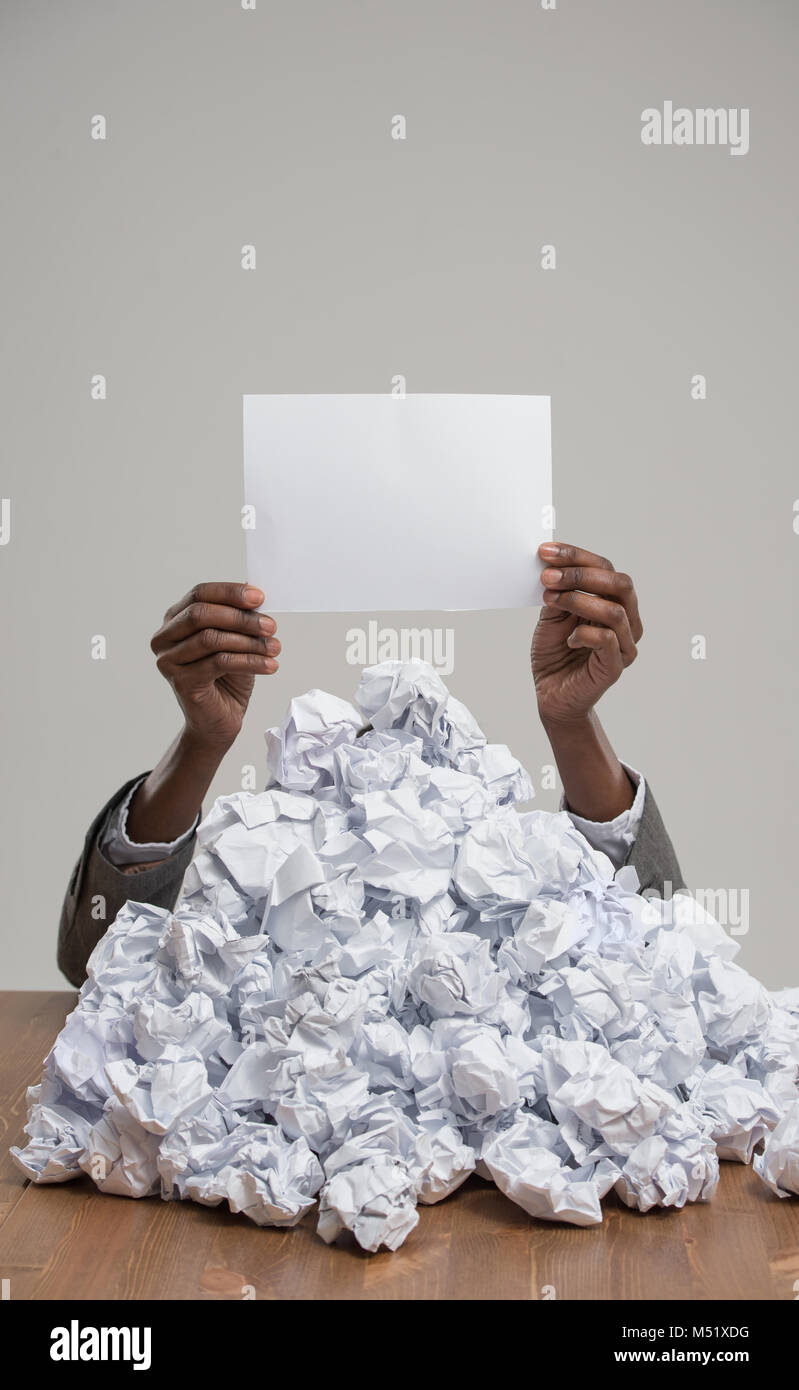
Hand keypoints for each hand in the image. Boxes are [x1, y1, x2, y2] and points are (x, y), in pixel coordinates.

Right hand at [149, 581, 279, 752]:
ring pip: (211, 639)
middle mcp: (164, 638)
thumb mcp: (236, 640)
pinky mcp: (181, 682)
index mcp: (174, 620)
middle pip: (201, 614)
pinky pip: (218, 663)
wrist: (220, 720)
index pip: (199, 594)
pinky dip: (249, 662)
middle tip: (270, 625)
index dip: (230, 592)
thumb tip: (254, 591)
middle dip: (240, 618)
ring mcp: (168, 661)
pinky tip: (269, 665)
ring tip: (274, 647)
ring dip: (249, 642)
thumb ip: (239, 616)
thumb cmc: (226, 678)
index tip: (259, 597)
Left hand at [531, 542, 642, 725]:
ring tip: (550, 600)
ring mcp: (625, 644)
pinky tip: (567, 639)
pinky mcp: (615, 666)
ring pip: (614, 611)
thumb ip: (559, 590)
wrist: (551, 694)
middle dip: (581, 575)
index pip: (605, 569)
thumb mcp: (553, 614)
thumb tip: (551, 562)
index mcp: (614, 602)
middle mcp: (627, 620)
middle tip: (548, 576)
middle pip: (620, 584)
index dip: (576, 556)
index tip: (546, 552)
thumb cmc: (555, 653)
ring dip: (578, 600)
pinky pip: (607, 640)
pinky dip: (583, 634)